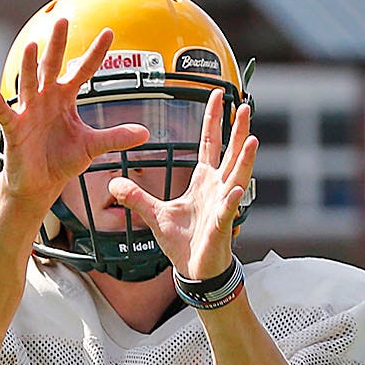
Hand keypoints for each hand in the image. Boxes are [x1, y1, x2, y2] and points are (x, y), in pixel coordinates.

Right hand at [0, 17, 150, 213]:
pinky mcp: (14, 130)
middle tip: (62, 21)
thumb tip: (145, 133)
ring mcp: (28, 112)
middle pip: (51, 66)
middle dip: (57, 45)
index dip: (95, 53)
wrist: (39, 183)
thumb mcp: (92, 147)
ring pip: (29, 84)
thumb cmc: (61, 160)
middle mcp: (46, 98)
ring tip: (32, 46)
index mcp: (65, 97)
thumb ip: (116, 137)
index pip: (83, 70)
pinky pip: (6, 116)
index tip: (109, 32)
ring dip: (29, 65)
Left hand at [105, 89, 256, 279]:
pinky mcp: (221, 226)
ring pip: (236, 177)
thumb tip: (113, 184)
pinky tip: (236, 189)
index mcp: (204, 181)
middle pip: (230, 153)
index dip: (214, 120)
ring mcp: (223, 205)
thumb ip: (136, 197)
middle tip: (244, 106)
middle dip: (237, 130)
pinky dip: (231, 201)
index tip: (218, 96)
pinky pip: (227, 211)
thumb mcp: (154, 214)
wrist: (194, 269)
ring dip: (244, 160)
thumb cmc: (182, 241)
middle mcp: (218, 188)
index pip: (211, 144)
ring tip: (251, 140)